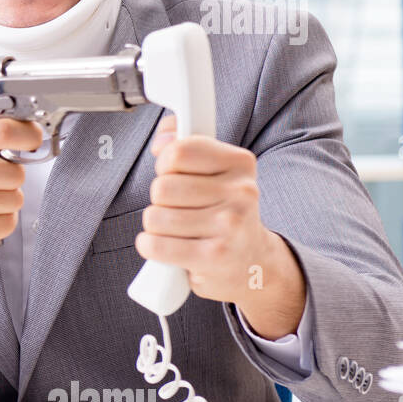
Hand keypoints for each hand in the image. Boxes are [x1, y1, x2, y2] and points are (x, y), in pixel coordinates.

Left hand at [137, 114, 305, 337]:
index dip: (165, 166)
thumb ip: (185, 144)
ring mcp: (230, 225)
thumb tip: (162, 139)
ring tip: (179, 230)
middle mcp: (242, 192)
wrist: (252, 262)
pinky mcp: (215, 257)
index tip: (175, 176)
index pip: (178, 152)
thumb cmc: (224, 212)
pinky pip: (155, 245)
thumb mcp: (215, 171)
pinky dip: (150, 247)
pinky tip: (167, 247)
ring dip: (156, 226)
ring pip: (154, 216)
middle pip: (162, 187)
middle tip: (181, 209)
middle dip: (161, 200)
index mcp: (241, 163)